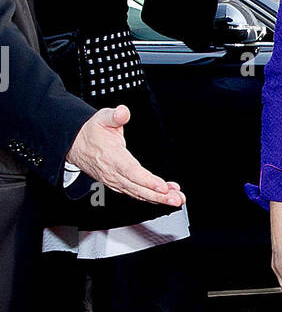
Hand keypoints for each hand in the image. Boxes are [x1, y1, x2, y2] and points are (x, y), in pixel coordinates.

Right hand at [66, 105, 184, 205]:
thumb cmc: (91, 132)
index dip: (147, 180)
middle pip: (137, 188)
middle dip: (159, 195)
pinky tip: (164, 197)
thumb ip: (114, 116)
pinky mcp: (117, 184)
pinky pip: (135, 193)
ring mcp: (115, 181)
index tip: (162, 185)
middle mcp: (113, 172)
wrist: (74, 145)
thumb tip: (123, 112)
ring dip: (158, 198)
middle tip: (176, 198)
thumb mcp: (101, 118)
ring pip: (138, 193)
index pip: (131, 171)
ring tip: (176, 199)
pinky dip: (150, 197)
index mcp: (111, 156)